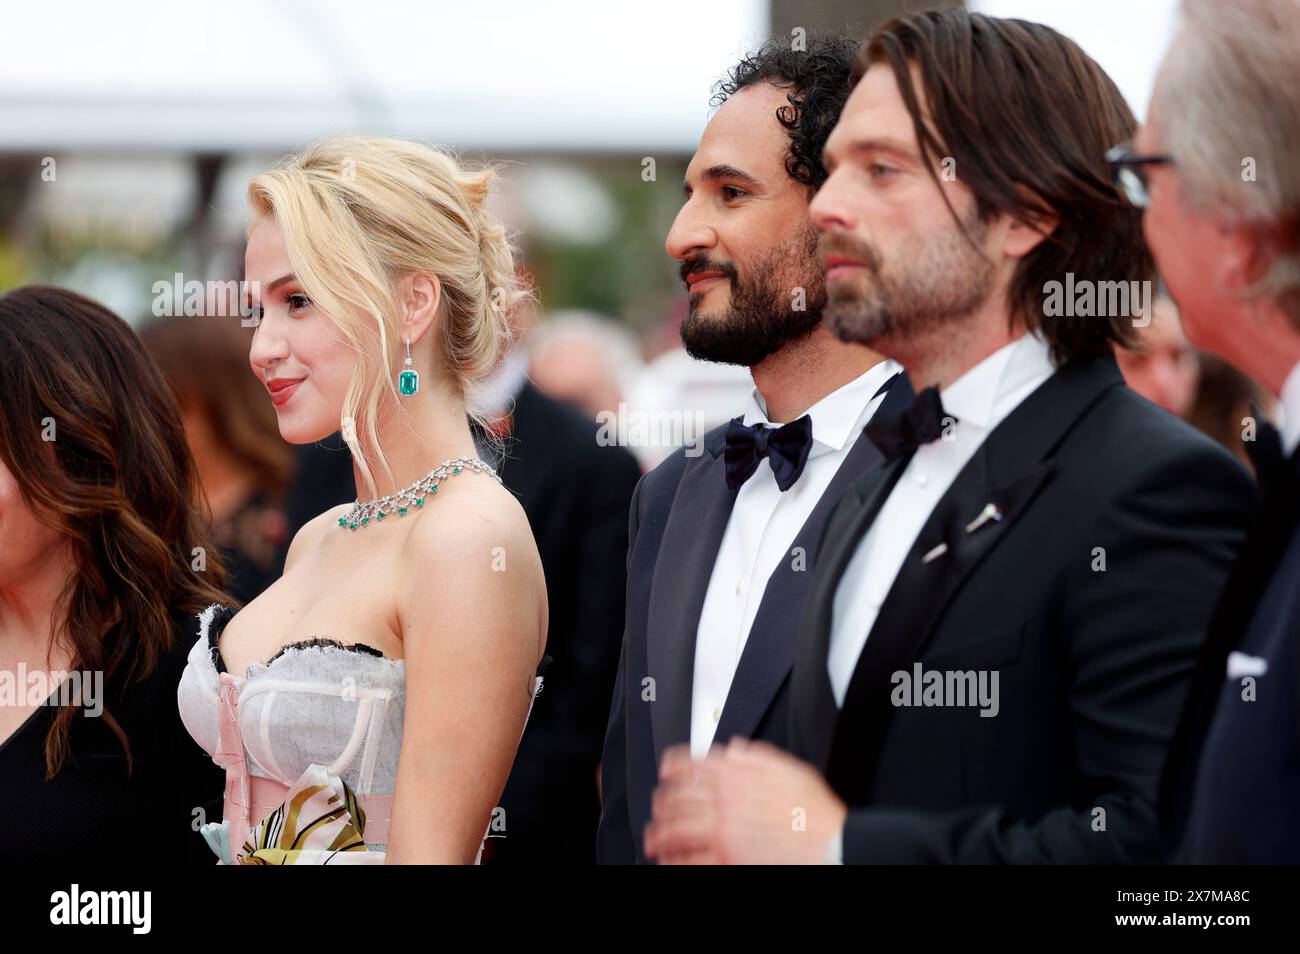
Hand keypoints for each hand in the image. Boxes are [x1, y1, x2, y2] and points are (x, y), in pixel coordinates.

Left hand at [644, 737, 846, 863]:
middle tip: (657, 804)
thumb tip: (735, 749)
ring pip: (678, 829)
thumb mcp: (790, 769)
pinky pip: (691, 859)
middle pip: (680, 796)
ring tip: (654, 836)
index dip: (675, 764)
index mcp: (739, 776)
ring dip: (661, 832)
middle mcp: (726, 801)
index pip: (695, 764)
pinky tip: (669, 859)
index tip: (666, 769)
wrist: (830, 843)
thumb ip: (757, 756)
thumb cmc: (815, 811)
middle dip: (663, 800)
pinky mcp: (727, 858)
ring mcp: (724, 831)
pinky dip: (675, 860)